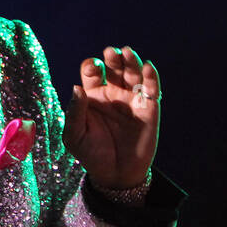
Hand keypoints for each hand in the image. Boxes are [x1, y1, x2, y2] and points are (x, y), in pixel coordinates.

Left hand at [65, 45, 160, 189]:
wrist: (115, 174)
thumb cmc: (91, 154)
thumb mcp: (74, 136)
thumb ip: (74, 112)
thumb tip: (76, 87)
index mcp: (93, 96)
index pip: (92, 72)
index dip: (92, 66)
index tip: (93, 67)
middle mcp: (113, 94)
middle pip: (114, 68)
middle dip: (112, 58)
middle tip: (111, 53)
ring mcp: (132, 100)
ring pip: (133, 73)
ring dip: (132, 61)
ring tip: (128, 52)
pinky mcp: (149, 108)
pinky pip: (151, 88)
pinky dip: (151, 76)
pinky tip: (147, 67)